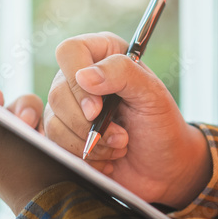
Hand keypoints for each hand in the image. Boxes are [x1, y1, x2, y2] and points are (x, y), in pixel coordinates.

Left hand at [0, 81, 73, 215]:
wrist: (59, 202)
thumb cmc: (15, 172)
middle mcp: (10, 143)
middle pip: (15, 105)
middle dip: (21, 107)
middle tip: (25, 121)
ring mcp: (37, 147)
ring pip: (39, 114)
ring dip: (40, 117)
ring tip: (43, 134)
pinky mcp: (62, 149)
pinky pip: (60, 125)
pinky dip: (59, 126)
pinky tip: (60, 138)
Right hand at [46, 33, 211, 208]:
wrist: (163, 166)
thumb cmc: (161, 124)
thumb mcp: (152, 93)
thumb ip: (123, 73)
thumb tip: (84, 76)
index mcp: (103, 55)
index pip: (70, 52)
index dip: (78, 81)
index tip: (97, 109)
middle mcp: (81, 78)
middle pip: (58, 93)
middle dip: (90, 124)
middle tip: (121, 136)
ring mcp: (70, 107)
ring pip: (54, 123)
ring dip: (91, 144)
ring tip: (119, 146)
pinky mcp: (65, 135)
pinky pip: (56, 145)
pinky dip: (85, 157)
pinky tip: (107, 156)